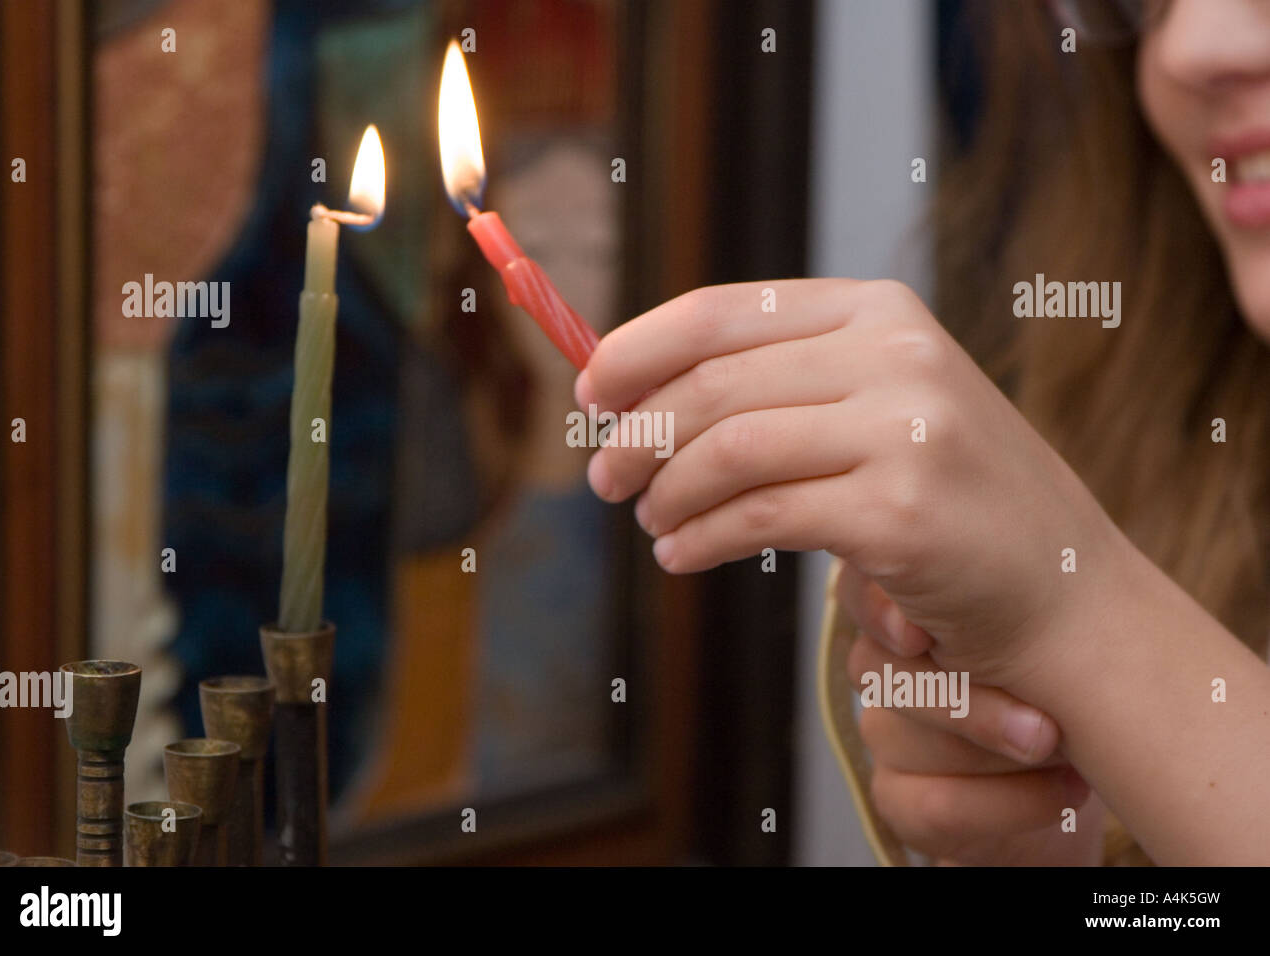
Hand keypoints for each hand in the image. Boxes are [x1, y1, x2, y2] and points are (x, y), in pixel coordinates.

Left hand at [576, 279, 1132, 684]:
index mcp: (881, 312)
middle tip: (603, 477)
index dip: (639, 349)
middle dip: (637, 433)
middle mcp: (897, 354)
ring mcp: (906, 430)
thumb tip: (638, 389)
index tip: (591, 392)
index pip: (725, 310)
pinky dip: (702, 537)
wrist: (1066, 589)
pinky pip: (759, 516)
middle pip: (714, 381)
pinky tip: (682, 555)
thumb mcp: (877, 409)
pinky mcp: (901, 513)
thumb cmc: (951, 499)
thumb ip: (782, 385)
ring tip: (649, 523)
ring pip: (728, 447)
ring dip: (665, 491)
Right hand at [839, 563, 1103, 864]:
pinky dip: (1005, 804)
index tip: (920, 636)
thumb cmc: (1068, 684)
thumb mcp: (1044, 628)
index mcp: (912, 612)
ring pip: (903, 738)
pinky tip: (1061, 793)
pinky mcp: (898, 797)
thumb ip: (1001, 596)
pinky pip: (929, 802)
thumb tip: (986, 567)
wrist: (1091, 774)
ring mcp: (886, 733)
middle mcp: (886, 666)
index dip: (877, 612)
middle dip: (971, 703)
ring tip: (1065, 751)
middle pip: (883, 670)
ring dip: (996, 752)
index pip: (860, 591)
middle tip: (1045, 723)